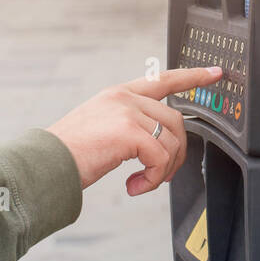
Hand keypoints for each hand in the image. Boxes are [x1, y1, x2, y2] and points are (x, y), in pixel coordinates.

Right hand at [46, 66, 221, 195]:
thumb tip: (158, 148)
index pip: (163, 79)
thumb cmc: (67, 154)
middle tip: (161, 175)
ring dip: (163, 170)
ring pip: (171, 141)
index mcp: (118, 94)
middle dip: (177, 152)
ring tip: (142, 183)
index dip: (192, 77)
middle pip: (175, 121)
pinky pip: (161, 158)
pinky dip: (154, 179)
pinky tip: (135, 186)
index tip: (215, 73)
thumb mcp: (101, 129)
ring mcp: (127, 112)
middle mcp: (125, 98)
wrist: (44, 165)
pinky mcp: (129, 132)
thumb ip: (129, 127)